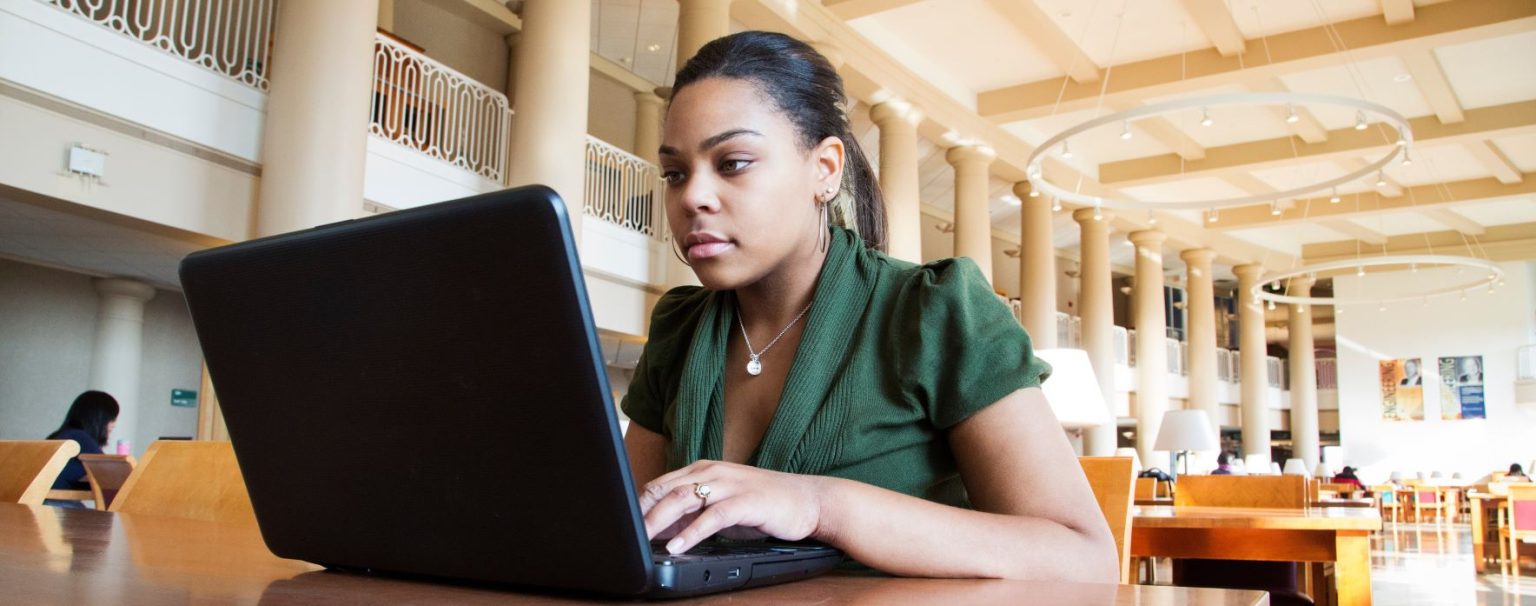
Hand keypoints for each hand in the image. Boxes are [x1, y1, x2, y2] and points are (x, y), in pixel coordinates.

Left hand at [637, 459, 826, 554]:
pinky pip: (712, 516)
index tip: (622, 525)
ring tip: (642, 540)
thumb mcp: (722, 504)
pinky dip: (692, 532)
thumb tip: (660, 528)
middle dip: (641, 513)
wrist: (809, 500)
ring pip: (684, 499)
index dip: (639, 505)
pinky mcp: (746, 501)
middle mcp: (713, 472)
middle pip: (666, 490)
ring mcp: (730, 484)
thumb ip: (692, 510)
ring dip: (659, 521)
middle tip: (624, 535)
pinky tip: (678, 546)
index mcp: (704, 470)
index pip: (661, 484)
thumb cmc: (765, 504)